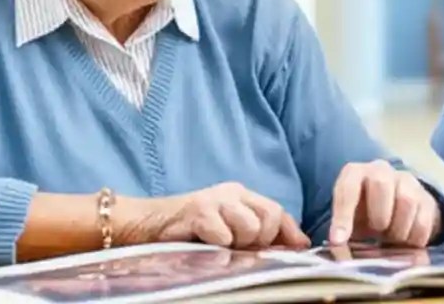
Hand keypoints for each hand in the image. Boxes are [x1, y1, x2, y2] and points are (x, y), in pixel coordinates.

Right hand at [124, 183, 310, 249]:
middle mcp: (231, 193)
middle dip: (261, 240)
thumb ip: (256, 234)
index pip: (277, 210)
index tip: (298, 250)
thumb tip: (298, 246)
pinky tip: (204, 244)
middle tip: (240, 248)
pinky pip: (224, 236)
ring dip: (238, 244)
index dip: (290, 232)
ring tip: (219, 245)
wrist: (145, 225)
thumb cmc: (188, 233)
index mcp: (240, 195)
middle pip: (270, 217)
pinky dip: (218, 246)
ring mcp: (214, 200)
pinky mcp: (198, 211)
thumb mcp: (227, 230)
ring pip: (251, 227)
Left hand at [328, 160, 440, 247]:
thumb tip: (339, 248)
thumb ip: (341, 234)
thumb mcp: (348, 220)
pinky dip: (414, 238)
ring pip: (406, 201)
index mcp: (355, 173)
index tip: (338, 241)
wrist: (393, 209)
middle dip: (378, 215)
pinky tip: (406, 241)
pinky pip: (424, 220)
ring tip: (391, 237)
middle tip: (377, 231)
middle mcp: (380, 170)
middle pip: (381, 183)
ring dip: (398, 229)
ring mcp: (406, 181)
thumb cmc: (363, 214)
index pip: (347, 189)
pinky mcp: (425, 198)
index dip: (342, 217)